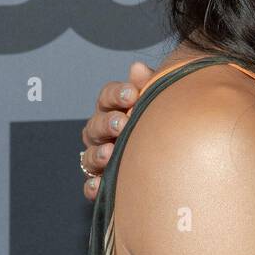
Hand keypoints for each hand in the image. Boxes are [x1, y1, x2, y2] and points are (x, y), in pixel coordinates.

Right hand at [80, 61, 153, 200]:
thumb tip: (138, 67)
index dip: (117, 94)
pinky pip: (90, 186)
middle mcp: (101, 132)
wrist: (164, 155)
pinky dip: (92, 187)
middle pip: (95, 125)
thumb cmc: (156, 121)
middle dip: (107, 123)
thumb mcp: (155, 101)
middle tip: (122, 124)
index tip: (132, 94)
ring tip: (110, 153)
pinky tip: (100, 186)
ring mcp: (99, 157)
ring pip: (90, 155)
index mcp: (113, 110)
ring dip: (98, 154)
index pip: (107, 97)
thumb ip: (147, 85)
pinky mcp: (101, 182)